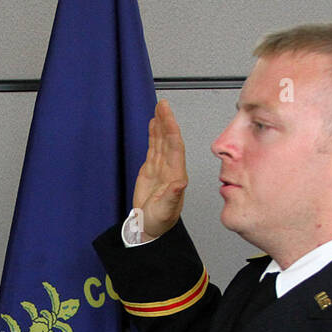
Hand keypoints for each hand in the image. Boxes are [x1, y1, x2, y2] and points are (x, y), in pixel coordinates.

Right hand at [132, 99, 187, 239]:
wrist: (150, 227)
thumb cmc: (160, 221)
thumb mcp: (166, 210)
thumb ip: (173, 196)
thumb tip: (181, 183)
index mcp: (176, 174)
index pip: (174, 146)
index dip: (171, 130)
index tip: (167, 115)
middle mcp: (170, 168)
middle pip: (168, 139)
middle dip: (166, 121)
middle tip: (162, 104)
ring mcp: (161, 167)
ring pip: (161, 141)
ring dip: (161, 124)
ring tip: (159, 108)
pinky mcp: (151, 170)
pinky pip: (154, 148)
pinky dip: (154, 135)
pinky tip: (154, 124)